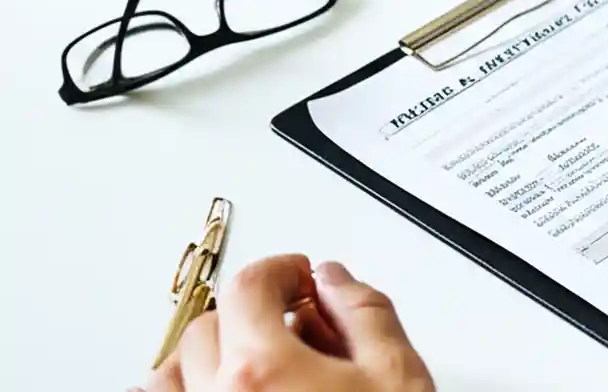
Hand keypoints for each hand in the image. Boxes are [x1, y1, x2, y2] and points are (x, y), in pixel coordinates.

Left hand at [141, 255, 433, 391]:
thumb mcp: (397, 377)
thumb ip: (365, 314)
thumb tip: (336, 282)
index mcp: (262, 372)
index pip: (250, 286)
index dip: (281, 271)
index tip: (298, 279)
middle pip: (208, 328)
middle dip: (251, 317)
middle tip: (292, 323)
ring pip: (168, 378)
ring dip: (206, 361)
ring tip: (251, 367)